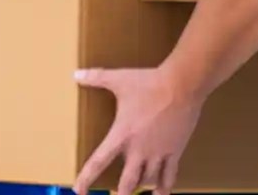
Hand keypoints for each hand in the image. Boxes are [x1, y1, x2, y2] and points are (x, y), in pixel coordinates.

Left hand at [71, 66, 204, 194]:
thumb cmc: (148, 83)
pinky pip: (170, 176)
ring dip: (140, 188)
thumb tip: (75, 74)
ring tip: (134, 191)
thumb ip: (95, 78)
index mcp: (121, 134)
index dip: (87, 178)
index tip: (79, 190)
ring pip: (148, 181)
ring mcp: (159, 153)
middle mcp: (139, 149)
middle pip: (127, 182)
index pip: (99, 161)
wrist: (181, 85)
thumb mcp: (118, 79)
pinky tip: (161, 194)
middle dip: (120, 193)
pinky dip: (164, 187)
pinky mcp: (175, 151)